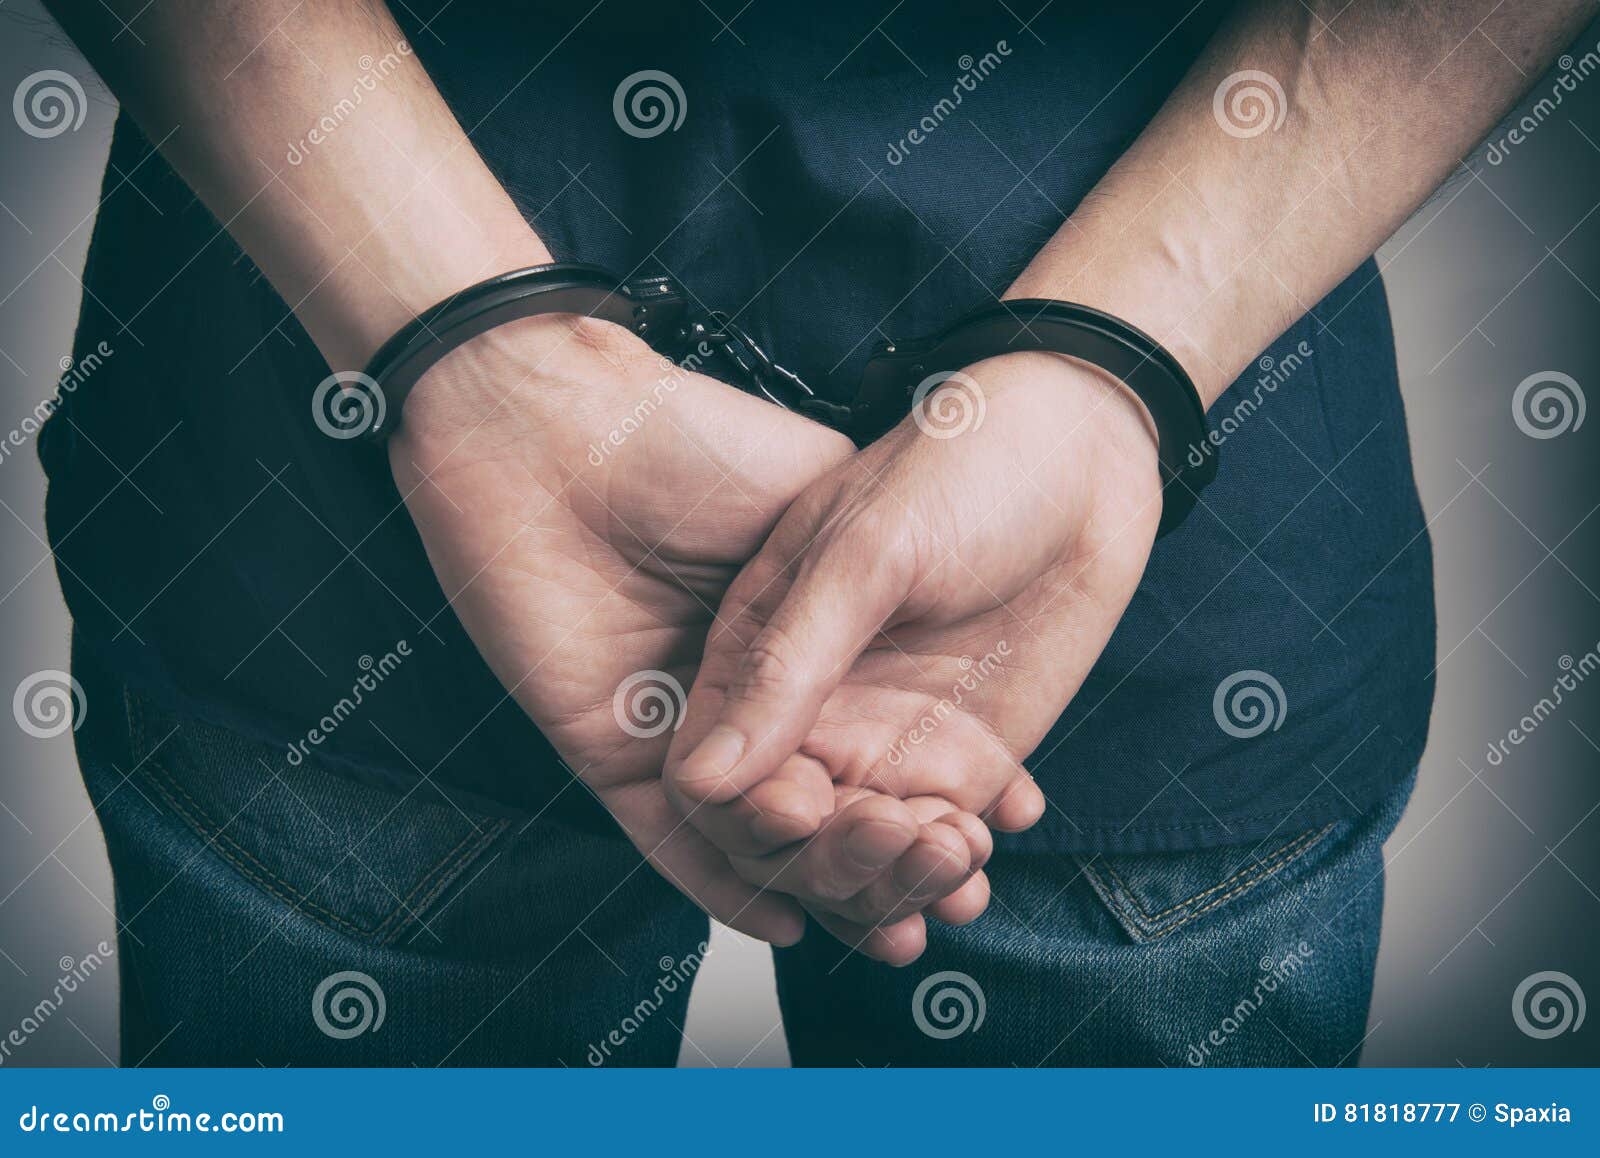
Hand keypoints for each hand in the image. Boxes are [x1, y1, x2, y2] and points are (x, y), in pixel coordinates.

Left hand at [388, 315, 988, 956]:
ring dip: (827, 882)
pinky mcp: (611, 752)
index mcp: (796, 643)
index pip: (867, 740)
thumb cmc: (693, 444)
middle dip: (890, 854)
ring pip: (759, 837)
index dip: (929, 789)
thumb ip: (871, 585)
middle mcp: (744, 698)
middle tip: (955, 878)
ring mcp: (676, 730)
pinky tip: (789, 922)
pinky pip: (671, 843)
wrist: (560, 430)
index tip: (989, 821)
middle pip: (824, 802)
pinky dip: (726, 888)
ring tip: (897, 916)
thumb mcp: (824, 507)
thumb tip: (962, 636)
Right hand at [664, 352, 1163, 956]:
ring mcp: (887, 735)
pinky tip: (997, 834)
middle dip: (839, 863)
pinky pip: (942, 835)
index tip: (807, 814)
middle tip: (902, 839)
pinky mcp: (962, 752)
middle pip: (792, 836)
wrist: (1080, 449)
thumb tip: (703, 779)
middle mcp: (813, 710)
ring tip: (958, 855)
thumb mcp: (864, 554)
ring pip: (867, 854)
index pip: (717, 777)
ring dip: (904, 878)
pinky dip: (962, 862)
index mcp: (756, 653)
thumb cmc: (961, 468)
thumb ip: (787, 665)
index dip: (751, 818)